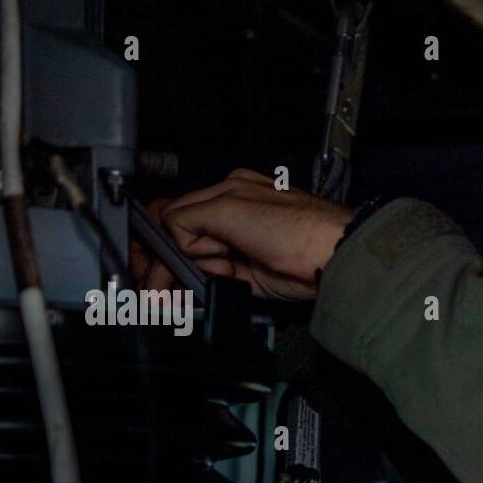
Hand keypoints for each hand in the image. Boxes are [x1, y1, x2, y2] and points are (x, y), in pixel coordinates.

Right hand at [131, 169, 352, 300]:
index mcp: (225, 191)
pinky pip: (214, 282)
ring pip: (194, 264)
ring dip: (182, 277)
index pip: (173, 212)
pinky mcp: (249, 275)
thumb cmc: (296, 228)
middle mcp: (231, 217)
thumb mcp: (228, 208)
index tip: (151, 259)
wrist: (331, 261)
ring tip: (187, 284)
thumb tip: (171, 234)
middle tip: (156, 282)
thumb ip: (188, 216)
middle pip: (180, 240)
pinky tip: (202, 290)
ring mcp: (240, 247)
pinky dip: (203, 288)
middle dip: (166, 262)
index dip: (159, 237)